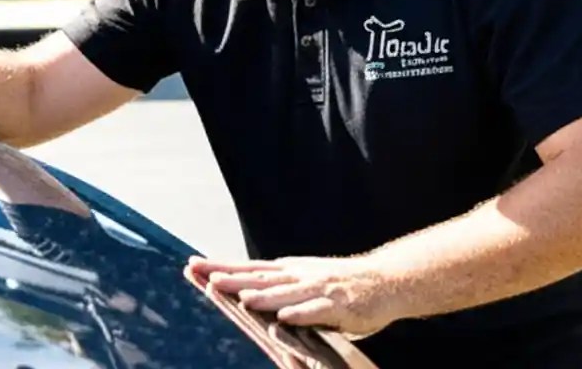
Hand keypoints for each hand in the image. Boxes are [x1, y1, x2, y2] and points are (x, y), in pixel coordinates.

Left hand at [188, 255, 401, 338]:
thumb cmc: (341, 284)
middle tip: (206, 276)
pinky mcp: (341, 305)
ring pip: (288, 293)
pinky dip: (302, 313)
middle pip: (261, 278)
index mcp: (289, 271)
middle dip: (233, 277)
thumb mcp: (304, 279)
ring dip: (265, 296)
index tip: (194, 264)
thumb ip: (278, 287)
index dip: (222, 266)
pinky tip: (286, 317)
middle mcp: (300, 276)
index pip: (249, 268)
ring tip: (242, 298)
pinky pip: (318, 311)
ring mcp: (320, 289)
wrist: (386, 280)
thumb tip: (245, 291)